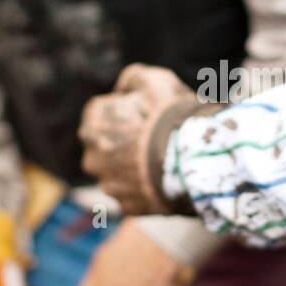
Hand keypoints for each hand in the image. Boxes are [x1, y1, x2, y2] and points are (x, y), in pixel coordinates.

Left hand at [79, 64, 198, 214]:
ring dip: (133, 166)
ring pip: (118, 171)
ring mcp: (109, 185)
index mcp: (93, 124)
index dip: (126, 111)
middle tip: (154, 137)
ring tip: (161, 160)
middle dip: (124, 141)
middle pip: (106, 144)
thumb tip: (123, 88)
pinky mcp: (126, 206)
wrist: (193, 161)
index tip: (147, 114)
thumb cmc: (172, 117)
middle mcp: (92, 157)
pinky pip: (134, 193)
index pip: (101, 113)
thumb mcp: (154, 80)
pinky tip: (163, 178)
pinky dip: (144, 187)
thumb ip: (132, 78)